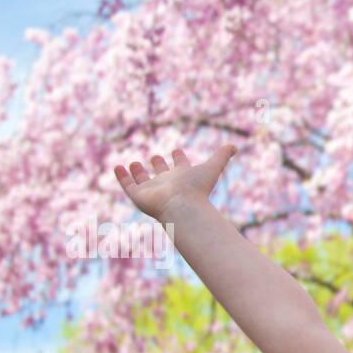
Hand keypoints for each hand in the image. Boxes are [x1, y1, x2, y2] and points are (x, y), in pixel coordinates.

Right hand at [113, 144, 236, 220]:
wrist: (182, 206)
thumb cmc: (197, 188)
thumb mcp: (212, 167)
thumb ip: (222, 156)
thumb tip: (235, 146)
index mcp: (183, 176)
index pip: (181, 165)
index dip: (179, 158)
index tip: (176, 151)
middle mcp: (167, 183)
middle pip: (162, 173)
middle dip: (158, 165)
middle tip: (155, 157)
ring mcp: (152, 190)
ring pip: (143, 180)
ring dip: (138, 172)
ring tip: (133, 163)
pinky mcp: (138, 196)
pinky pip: (127, 184)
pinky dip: (122, 176)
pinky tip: (117, 167)